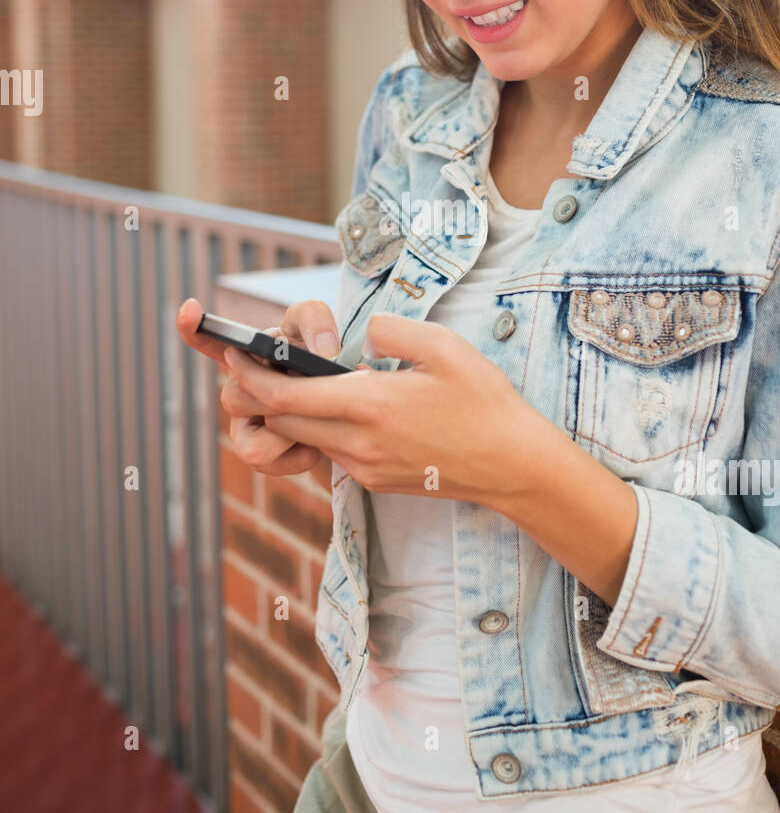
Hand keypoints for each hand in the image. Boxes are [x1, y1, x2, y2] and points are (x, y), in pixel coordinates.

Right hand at [175, 295, 344, 482]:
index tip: (190, 309)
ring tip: (315, 416)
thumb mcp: (321, 333)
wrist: (343, 416)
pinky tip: (314, 441)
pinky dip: (300, 448)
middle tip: (308, 387)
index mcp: (247, 355)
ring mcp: (241, 426)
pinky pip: (267, 455)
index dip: (194, 327)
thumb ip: (316, 321)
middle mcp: (236, 390)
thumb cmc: (322, 369)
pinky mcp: (257, 456)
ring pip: (250, 427)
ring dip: (290, 423)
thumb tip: (323, 350)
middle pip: (235, 396)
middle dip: (274, 396)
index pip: (210, 339)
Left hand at [222, 311, 549, 506]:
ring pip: (305, 436)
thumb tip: (362, 336)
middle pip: (281, 420)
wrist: (511, 465)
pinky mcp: (374, 481)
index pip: (284, 395)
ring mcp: (364, 467)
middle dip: (260, 394)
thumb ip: (391, 332)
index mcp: (369, 405)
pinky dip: (323, 427)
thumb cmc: (483, 401)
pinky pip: (333, 451)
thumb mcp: (443, 347)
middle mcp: (358, 443)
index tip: (234, 355)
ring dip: (294, 411)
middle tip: (256, 364)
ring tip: (303, 379)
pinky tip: (346, 406)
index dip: (250, 376)